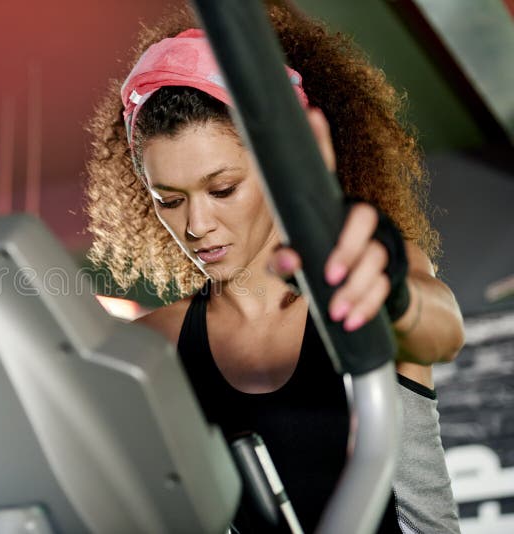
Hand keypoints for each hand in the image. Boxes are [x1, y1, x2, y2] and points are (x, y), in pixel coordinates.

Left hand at [266, 108, 390, 330]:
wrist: (364, 300)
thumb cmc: (323, 270)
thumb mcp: (299, 265)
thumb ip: (287, 261)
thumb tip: (286, 261)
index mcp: (331, 211)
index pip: (324, 172)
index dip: (320, 142)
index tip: (310, 112)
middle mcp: (359, 221)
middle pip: (363, 219)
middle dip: (347, 248)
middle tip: (327, 275)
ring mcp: (380, 245)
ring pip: (376, 259)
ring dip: (355, 287)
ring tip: (335, 311)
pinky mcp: (393, 272)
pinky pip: (385, 287)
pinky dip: (365, 306)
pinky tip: (350, 320)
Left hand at [269, 203, 388, 330]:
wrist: (314, 275)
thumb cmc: (298, 255)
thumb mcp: (286, 255)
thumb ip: (282, 257)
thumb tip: (291, 261)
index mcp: (345, 221)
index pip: (363, 220)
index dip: (351, 248)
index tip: (331, 277)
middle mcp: (367, 237)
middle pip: (376, 252)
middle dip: (357, 279)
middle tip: (333, 297)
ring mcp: (376, 259)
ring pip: (379, 275)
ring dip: (359, 296)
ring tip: (337, 314)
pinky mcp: (379, 280)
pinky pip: (381, 294)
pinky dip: (366, 308)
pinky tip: (351, 322)